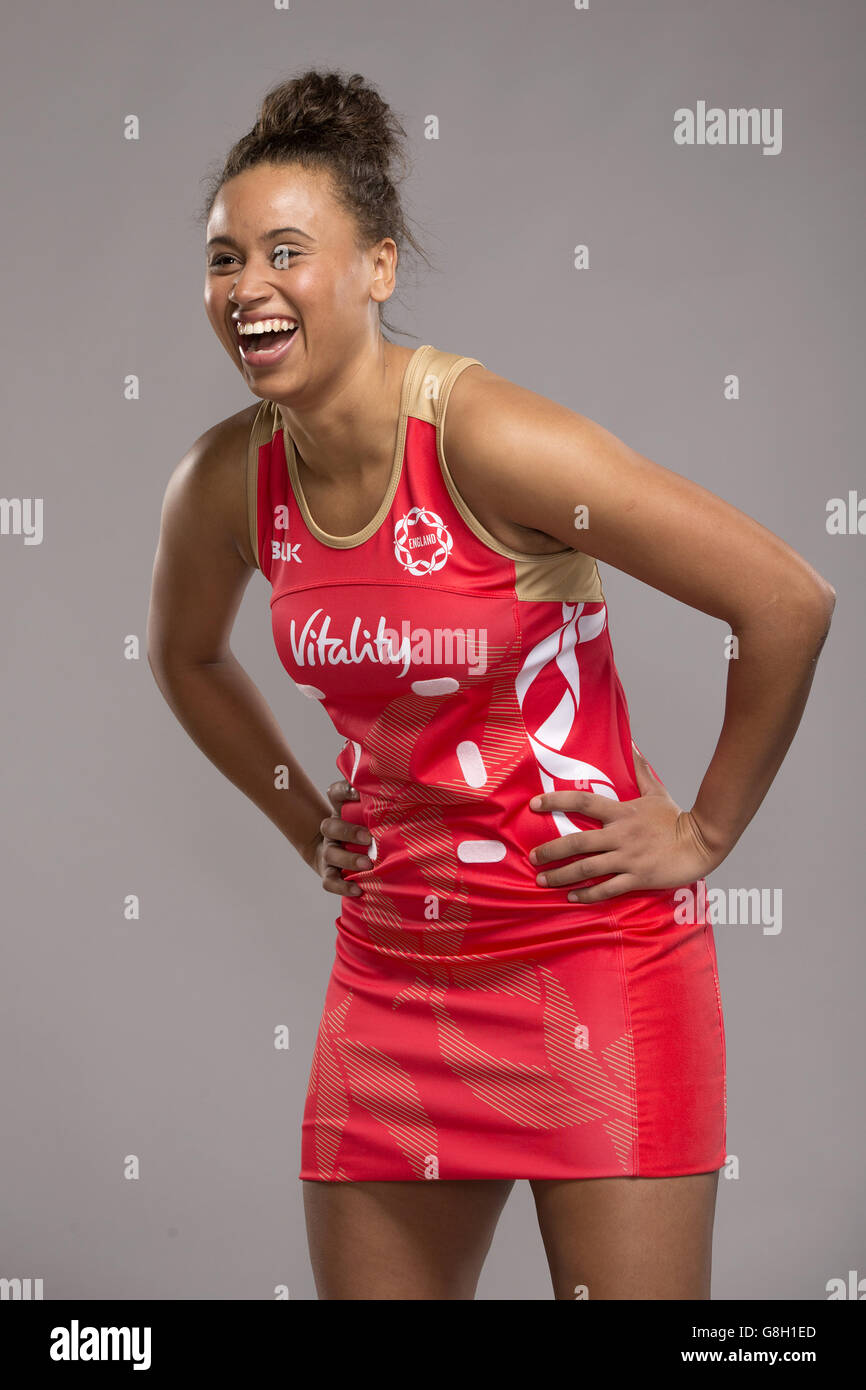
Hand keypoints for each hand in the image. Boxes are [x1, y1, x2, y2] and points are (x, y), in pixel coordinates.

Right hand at [307, 780, 370, 897]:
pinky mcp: (328, 873)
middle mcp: (332, 831)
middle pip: (330, 826)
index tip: (357, 793)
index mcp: (341, 811)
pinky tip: (358, 889)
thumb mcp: (368, 816)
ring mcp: (329, 853)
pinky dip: (343, 886)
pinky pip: (330, 881)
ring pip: (331, 854)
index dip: (344, 791)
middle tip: (368, 838)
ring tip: (367, 864)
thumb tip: (403, 793)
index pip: (336, 794)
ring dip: (349, 859)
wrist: (337, 857)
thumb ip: (379, 806)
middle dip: (348, 832)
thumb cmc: (364, 832)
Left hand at [528, 747, 724, 902]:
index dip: (557, 801)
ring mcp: (628, 858)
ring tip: (542, 881)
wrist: (702, 843)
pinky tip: (571, 897)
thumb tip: (632, 745)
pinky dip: (587, 894)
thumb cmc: (676, 818)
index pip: (583, 801)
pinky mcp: (638, 878)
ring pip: (588, 869)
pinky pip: (608, 889)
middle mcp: (620, 835)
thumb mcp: (657, 791)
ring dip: (562, 876)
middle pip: (578, 842)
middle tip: (532, 858)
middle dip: (551, 851)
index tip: (534, 804)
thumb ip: (640, 771)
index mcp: (622, 812)